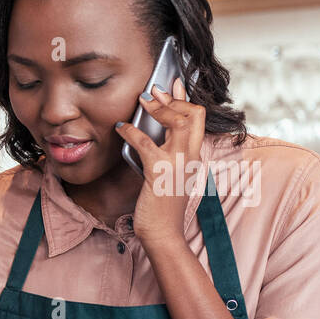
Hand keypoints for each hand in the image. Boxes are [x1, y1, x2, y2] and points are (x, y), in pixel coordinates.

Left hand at [115, 76, 204, 250]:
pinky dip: (132, 132)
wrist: (164, 234)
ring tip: (143, 101)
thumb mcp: (171, 175)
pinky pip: (146, 144)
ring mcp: (178, 164)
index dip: (185, 99)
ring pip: (178, 123)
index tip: (174, 85)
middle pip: (195, 114)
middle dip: (174, 98)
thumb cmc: (163, 207)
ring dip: (159, 108)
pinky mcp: (160, 172)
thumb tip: (153, 136)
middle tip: (155, 90)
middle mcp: (192, 157)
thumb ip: (168, 155)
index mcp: (196, 156)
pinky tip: (121, 128)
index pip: (198, 119)